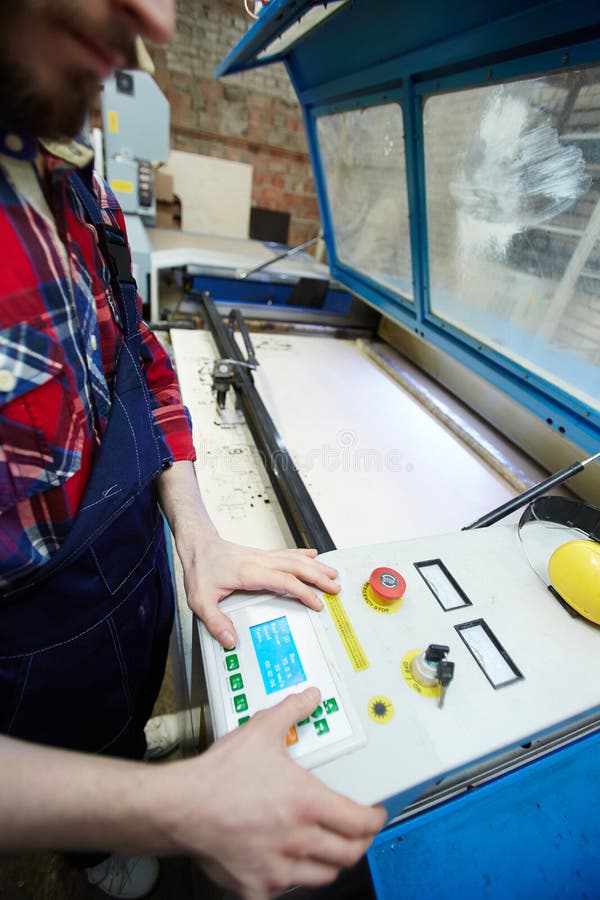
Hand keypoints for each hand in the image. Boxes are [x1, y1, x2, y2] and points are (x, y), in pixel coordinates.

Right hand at [162, 688, 385, 899]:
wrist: (180, 807)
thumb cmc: (217, 776)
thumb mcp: (260, 731)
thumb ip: (291, 711)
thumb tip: (310, 698)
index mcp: (306, 802)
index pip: (361, 822)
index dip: (375, 819)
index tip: (376, 815)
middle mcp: (298, 839)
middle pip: (349, 854)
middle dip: (359, 843)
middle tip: (357, 833)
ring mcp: (277, 868)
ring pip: (323, 876)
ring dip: (330, 862)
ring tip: (326, 848)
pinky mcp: (255, 887)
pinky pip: (285, 890)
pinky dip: (291, 878)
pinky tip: (286, 863)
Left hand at [181, 537, 339, 646]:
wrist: (197, 545)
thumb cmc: (200, 568)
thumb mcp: (201, 599)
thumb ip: (215, 622)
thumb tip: (231, 640)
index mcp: (250, 573)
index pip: (284, 581)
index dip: (303, 592)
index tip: (317, 603)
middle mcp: (260, 562)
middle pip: (297, 567)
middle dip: (319, 578)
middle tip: (336, 588)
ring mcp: (262, 557)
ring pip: (295, 559)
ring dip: (315, 566)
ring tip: (333, 573)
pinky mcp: (261, 555)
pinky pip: (287, 553)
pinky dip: (302, 554)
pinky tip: (312, 554)